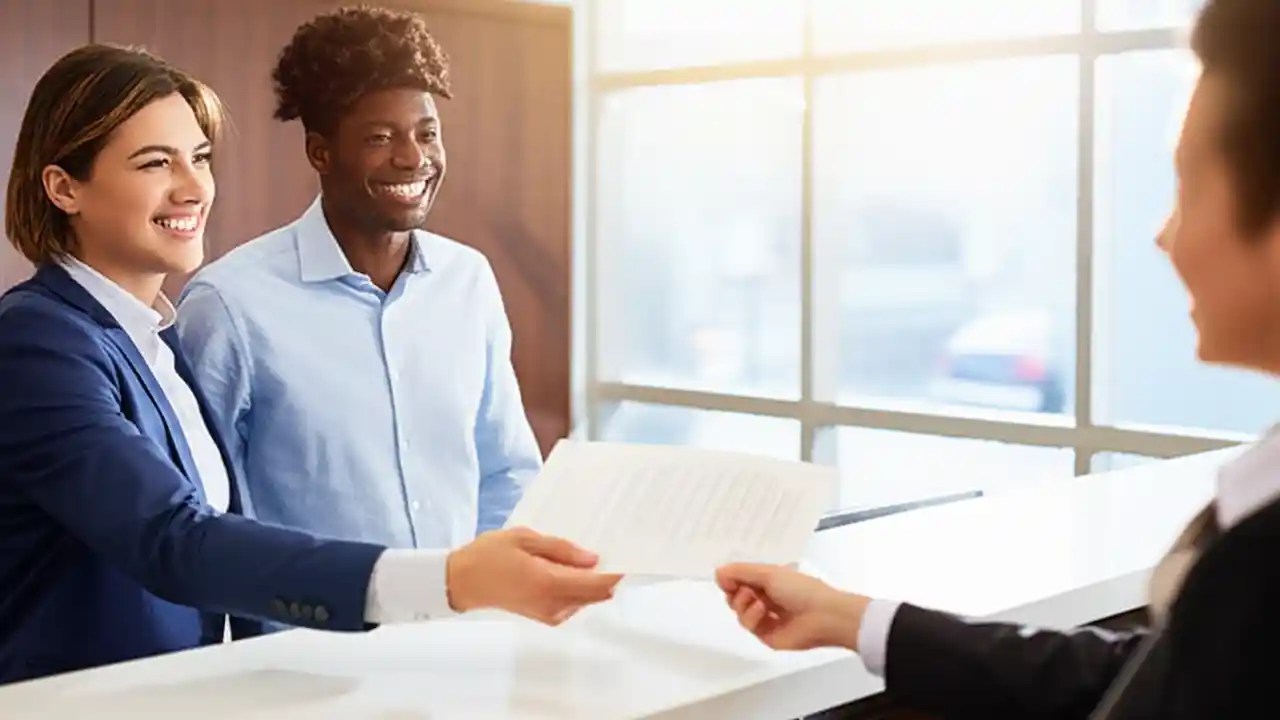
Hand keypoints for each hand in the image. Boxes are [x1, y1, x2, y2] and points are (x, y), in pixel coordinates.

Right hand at [446, 527, 621, 624]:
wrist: (463, 581)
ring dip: (592, 581)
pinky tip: (568, 568)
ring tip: (583, 554)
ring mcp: (551, 614)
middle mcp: (554, 605)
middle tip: (610, 547)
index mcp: (549, 584)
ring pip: (587, 599)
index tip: (629, 554)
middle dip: (607, 574)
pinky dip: (579, 587)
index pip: (597, 584)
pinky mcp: (546, 617)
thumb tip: (594, 559)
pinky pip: (574, 602)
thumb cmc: (490, 555)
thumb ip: (561, 550)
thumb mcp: (525, 539)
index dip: (617, 571)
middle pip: (597, 594)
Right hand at [716, 563, 869, 650]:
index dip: (730, 578)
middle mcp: (765, 597)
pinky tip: (762, 611)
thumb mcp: (768, 573)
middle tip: (741, 589)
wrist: (823, 616)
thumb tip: (718, 573)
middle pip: (735, 595)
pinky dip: (751, 617)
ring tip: (756, 600)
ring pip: (738, 611)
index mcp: (768, 579)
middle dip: (734, 591)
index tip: (725, 578)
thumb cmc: (801, 589)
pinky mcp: (766, 635)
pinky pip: (748, 626)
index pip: (740, 578)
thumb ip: (740, 572)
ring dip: (742, 604)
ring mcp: (765, 617)